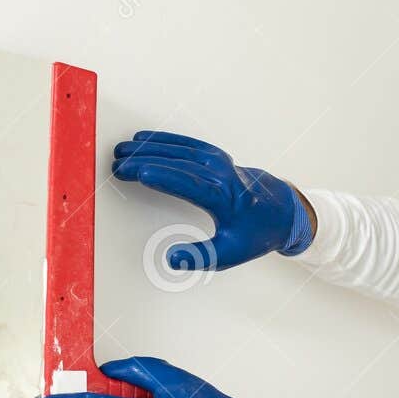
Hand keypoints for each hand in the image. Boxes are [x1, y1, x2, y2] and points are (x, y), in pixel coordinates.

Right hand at [112, 130, 312, 271]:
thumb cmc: (255, 232)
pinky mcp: (215, 155)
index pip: (191, 184)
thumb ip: (200, 256)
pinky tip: (142, 138)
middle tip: (117, 164)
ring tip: (121, 150)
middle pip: (179, 164)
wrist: (280, 210)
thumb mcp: (231, 252)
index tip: (139, 175)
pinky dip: (164, 139)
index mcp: (226, 198)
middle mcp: (222, 175)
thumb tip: (172, 258)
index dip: (164, 178)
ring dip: (149, 148)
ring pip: (180, 150)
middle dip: (145, 161)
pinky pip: (186, 143)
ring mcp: (219, 162)